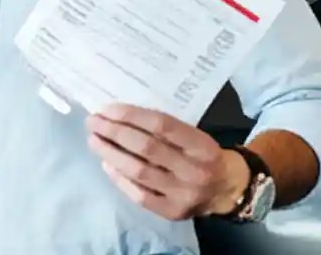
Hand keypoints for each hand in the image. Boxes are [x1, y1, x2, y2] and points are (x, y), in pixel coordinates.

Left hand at [86, 104, 249, 220]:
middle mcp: (194, 170)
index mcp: (201, 145)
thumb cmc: (202, 155)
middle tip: (92, 122)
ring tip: (94, 141)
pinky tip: (107, 164)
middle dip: (113, 132)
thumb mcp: (194, 135)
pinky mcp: (173, 212)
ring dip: (110, 153)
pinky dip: (119, 178)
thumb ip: (164, 127)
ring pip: (138, 171)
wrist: (227, 189)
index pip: (161, 125)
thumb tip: (119, 115)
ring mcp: (183, 194)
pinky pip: (139, 194)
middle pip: (146, 147)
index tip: (107, 109)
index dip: (130, 115)